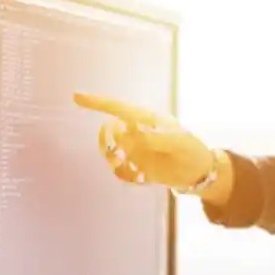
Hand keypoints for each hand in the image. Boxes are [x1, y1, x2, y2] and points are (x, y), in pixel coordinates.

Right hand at [73, 93, 215, 192]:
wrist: (197, 172)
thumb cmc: (190, 149)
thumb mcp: (179, 142)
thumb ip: (157, 137)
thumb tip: (135, 132)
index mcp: (144, 119)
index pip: (117, 108)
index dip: (97, 102)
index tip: (76, 97)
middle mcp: (134, 133)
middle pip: (107, 131)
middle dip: (108, 140)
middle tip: (122, 151)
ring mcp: (132, 151)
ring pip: (109, 153)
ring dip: (115, 160)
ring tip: (133, 166)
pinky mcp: (133, 168)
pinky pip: (120, 172)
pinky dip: (127, 175)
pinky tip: (143, 176)